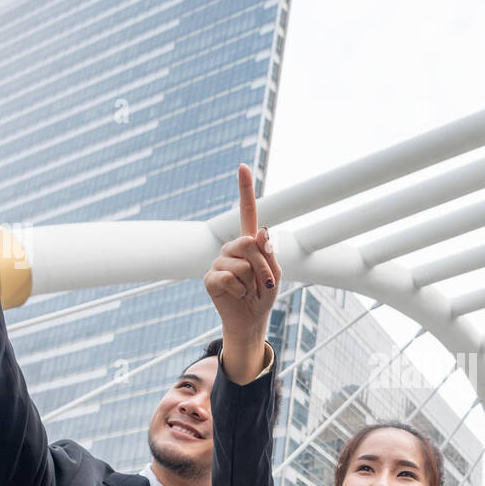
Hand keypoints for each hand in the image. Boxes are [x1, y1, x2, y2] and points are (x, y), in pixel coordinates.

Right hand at [205, 164, 281, 381]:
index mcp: (249, 243)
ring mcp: (219, 261)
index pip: (246, 212)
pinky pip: (228, 279)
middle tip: (264, 283)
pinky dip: (238, 291)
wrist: (250, 319)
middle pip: (248, 243)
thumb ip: (269, 254)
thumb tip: (261, 232)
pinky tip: (236, 295)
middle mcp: (232, 248)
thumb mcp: (274, 274)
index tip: (243, 166)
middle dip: (262, 266)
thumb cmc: (263, 295)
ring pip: (241, 265)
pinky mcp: (210, 278)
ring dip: (252, 282)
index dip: (245, 189)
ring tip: (249, 291)